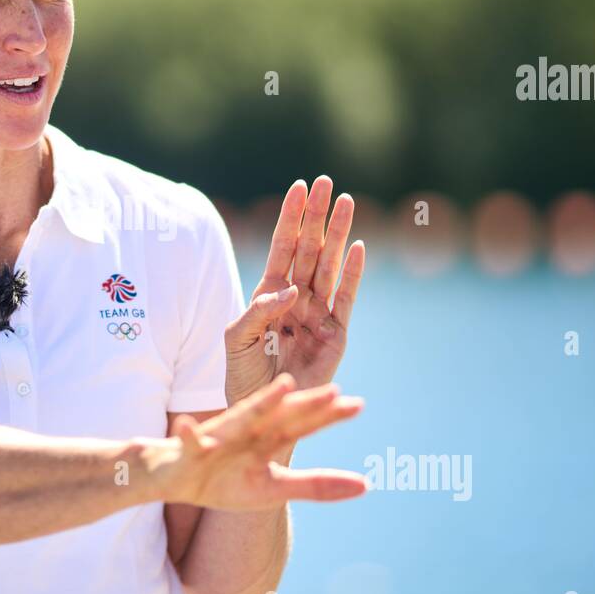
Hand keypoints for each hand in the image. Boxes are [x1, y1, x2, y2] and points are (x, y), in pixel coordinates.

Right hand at [153, 374, 366, 511]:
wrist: (172, 476)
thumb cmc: (225, 481)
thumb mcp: (274, 489)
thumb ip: (316, 486)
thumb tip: (367, 485)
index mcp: (268, 439)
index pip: (303, 424)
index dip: (329, 416)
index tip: (359, 405)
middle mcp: (247, 431)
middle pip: (280, 415)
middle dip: (305, 404)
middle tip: (334, 390)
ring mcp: (218, 438)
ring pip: (241, 418)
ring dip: (260, 403)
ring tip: (283, 386)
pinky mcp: (188, 450)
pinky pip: (188, 443)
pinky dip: (190, 435)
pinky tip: (188, 426)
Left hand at [225, 177, 364, 408]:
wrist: (262, 411)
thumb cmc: (243, 375)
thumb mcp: (236, 339)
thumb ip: (258, 311)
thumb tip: (289, 290)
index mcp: (268, 294)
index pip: (282, 247)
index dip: (290, 218)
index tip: (300, 187)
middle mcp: (296, 298)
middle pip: (309, 248)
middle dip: (317, 216)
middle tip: (327, 182)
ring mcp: (318, 314)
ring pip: (330, 266)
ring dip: (338, 234)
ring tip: (347, 202)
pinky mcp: (336, 334)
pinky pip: (346, 298)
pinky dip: (353, 274)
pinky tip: (358, 247)